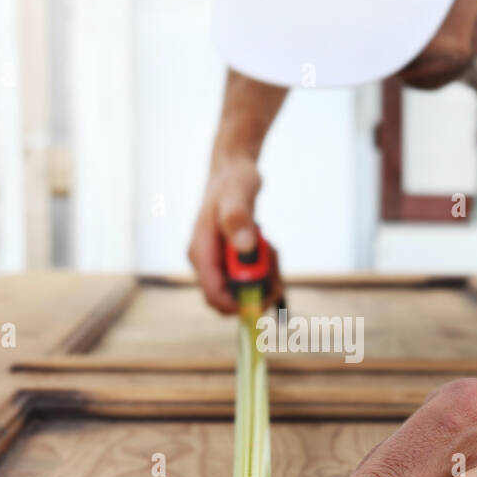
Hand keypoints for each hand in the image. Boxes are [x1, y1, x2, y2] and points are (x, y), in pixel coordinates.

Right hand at [188, 157, 282, 313]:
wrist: (232, 172)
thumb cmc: (233, 180)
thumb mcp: (238, 193)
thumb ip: (238, 218)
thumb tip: (245, 247)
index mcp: (201, 252)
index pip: (214, 296)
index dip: (239, 305)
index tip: (266, 294)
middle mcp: (205, 262)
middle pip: (231, 298)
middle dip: (258, 288)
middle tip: (275, 264)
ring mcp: (216, 263)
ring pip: (243, 290)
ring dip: (264, 277)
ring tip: (271, 248)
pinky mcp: (228, 261)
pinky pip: (248, 278)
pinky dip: (264, 269)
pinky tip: (268, 247)